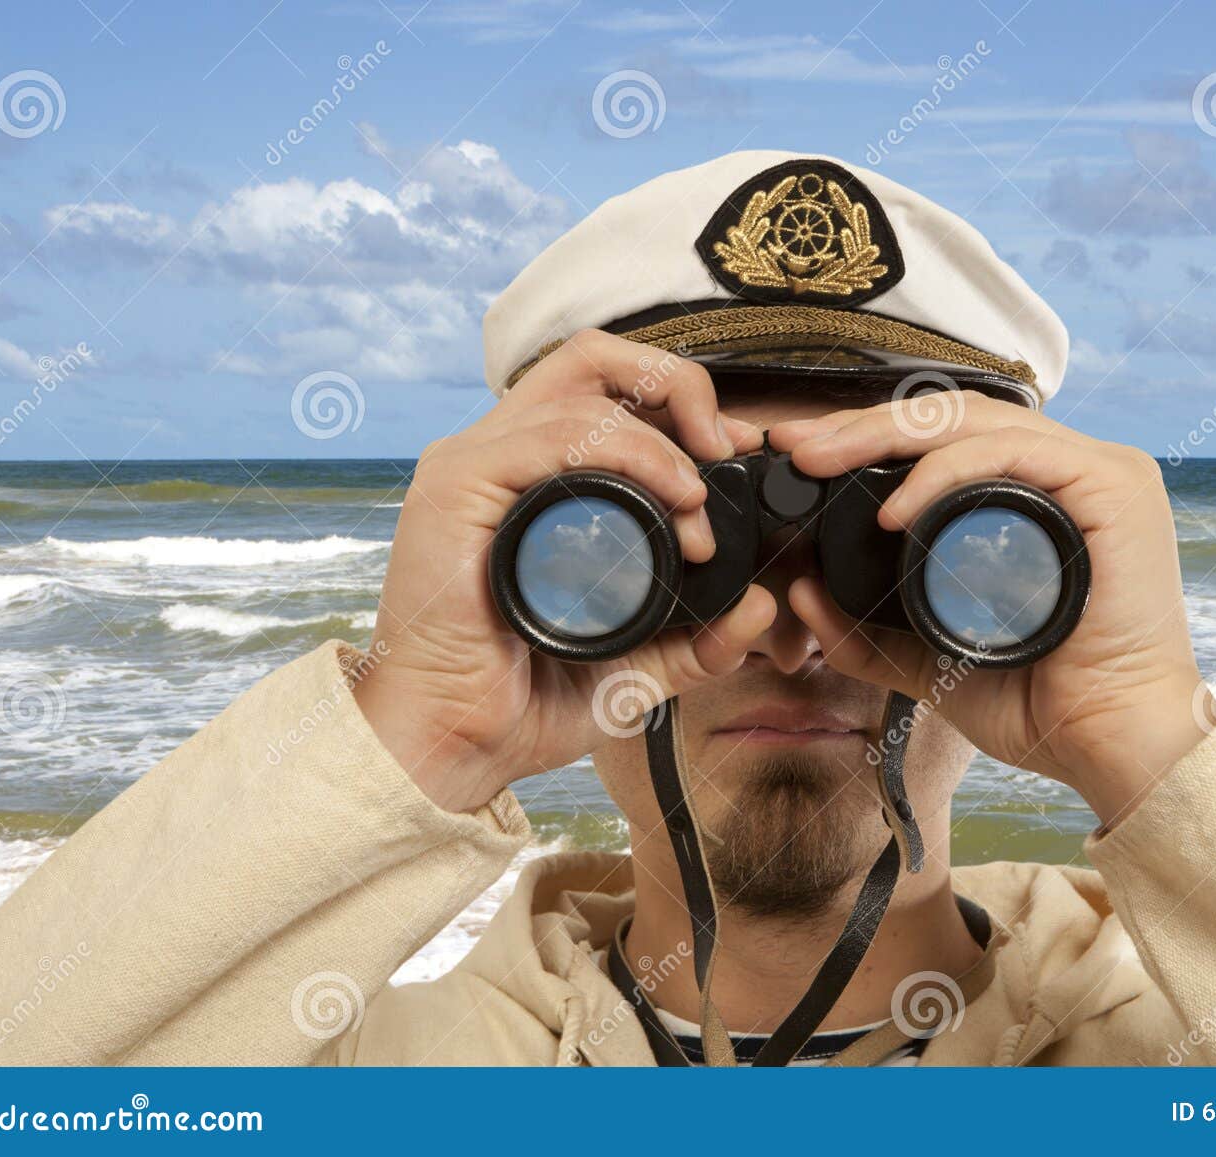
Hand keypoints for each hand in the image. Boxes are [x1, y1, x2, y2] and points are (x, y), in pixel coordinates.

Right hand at [353, 331, 772, 812]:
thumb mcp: (638, 664)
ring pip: (583, 389)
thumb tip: (758, 606)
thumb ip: (699, 639)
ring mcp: (474, 464)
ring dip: (665, 441)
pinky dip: (630, 453)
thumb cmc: (526, 700)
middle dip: (679, 383)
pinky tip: (672, 495)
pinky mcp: (457, 486)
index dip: (682, 402)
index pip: (608, 393)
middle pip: (594, 359)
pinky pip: (555, 434)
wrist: (457, 746)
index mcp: (533, 479)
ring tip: (699, 505)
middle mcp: (501, 456)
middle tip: (727, 444)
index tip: (738, 448)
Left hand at [767, 394, 1211, 825]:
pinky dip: (942, 472)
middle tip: (795, 446)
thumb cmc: (1045, 705)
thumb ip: (872, 634)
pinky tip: (891, 509)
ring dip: (886, 435)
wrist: (1113, 746)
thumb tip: (801, 597)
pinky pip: (1010, 455)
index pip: (947, 443)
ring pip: (975, 421)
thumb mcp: (936, 660)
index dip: (869, 439)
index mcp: (1042, 497)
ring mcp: (1096, 472)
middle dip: (861, 427)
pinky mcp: (1111, 486)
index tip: (801, 456)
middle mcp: (1073, 472)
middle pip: (953, 419)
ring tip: (821, 462)